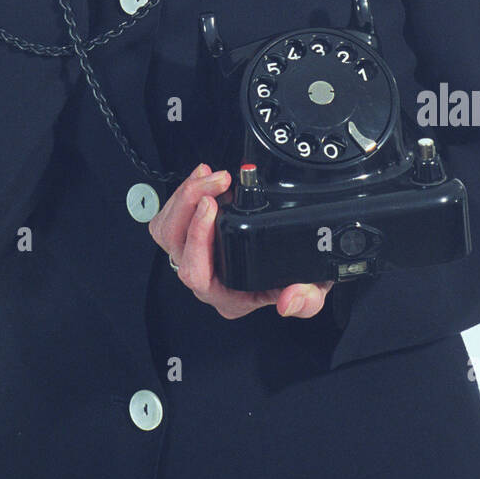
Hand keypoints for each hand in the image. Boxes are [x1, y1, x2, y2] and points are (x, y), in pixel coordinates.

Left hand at [148, 163, 333, 319]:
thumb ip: (307, 300)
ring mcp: (192, 257)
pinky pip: (169, 218)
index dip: (198, 239)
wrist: (287, 264)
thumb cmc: (292, 276)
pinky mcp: (187, 237)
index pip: (197, 274)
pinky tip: (203, 178)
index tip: (212, 207)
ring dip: (185, 196)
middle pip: (175, 244)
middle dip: (190, 205)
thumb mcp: (312, 289)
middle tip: (216, 183)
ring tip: (212, 177)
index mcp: (227, 295)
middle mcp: (204, 278)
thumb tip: (289, 301)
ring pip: (167, 228)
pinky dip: (182, 194)